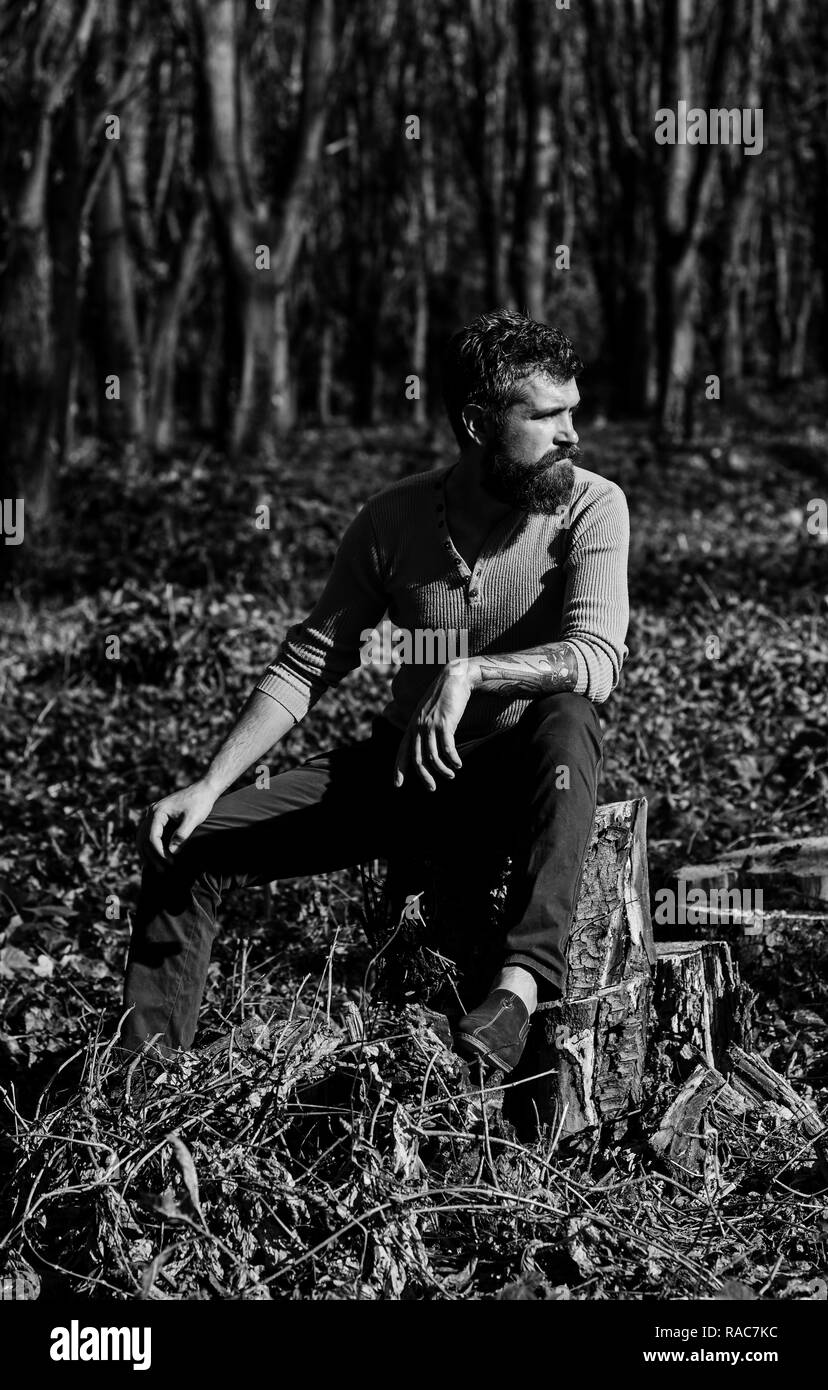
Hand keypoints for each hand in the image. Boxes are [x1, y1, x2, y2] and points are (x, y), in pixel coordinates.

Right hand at [136, 780, 216, 869]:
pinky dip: (150, 846)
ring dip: (148, 853)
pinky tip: (155, 857)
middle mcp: (152, 811)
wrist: (204, 790)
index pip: (151, 836)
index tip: (169, 862)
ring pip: (143, 836)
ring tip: (154, 868)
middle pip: (144, 838)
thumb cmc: (200, 803)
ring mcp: (154, 813)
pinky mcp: (159, 817)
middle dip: (151, 856)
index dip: (159, 852)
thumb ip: (182, 835)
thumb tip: (171, 852)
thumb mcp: (193, 819)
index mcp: (158, 811)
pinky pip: (149, 833)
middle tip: (161, 871)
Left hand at [393, 661, 474, 790]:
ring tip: (451, 775)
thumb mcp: (428, 712)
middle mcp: (418, 726)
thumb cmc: (444, 696)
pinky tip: (458, 765)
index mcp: (412, 725)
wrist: (455, 677)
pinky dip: (452, 760)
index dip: (398, 768)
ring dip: (442, 770)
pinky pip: (447, 749)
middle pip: (417, 758)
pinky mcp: (444, 723)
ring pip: (432, 757)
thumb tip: (427, 744)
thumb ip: (424, 727)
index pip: (402, 750)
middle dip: (424, 776)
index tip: (397, 784)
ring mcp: (430, 725)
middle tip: (432, 788)